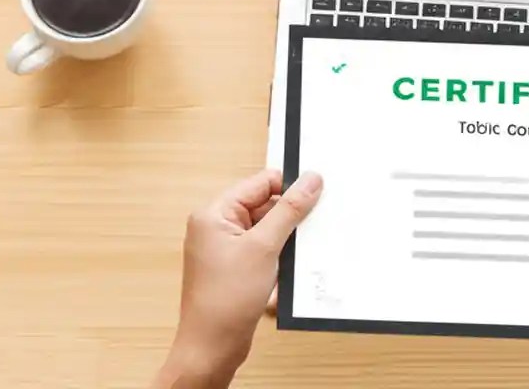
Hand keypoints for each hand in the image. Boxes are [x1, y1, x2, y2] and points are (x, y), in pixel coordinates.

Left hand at [153, 170, 322, 388]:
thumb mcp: (264, 247)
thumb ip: (289, 210)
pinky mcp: (235, 267)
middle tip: (311, 228)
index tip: (316, 193)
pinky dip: (279, 256)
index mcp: (214, 213)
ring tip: (293, 254)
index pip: (260, 183)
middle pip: (264, 205)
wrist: (211, 347)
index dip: (289, 186)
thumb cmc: (225, 300)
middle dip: (289, 216)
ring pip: (267, 229)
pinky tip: (286, 270)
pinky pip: (264, 249)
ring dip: (285, 239)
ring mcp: (225, 248)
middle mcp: (217, 227)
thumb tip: (310, 180)